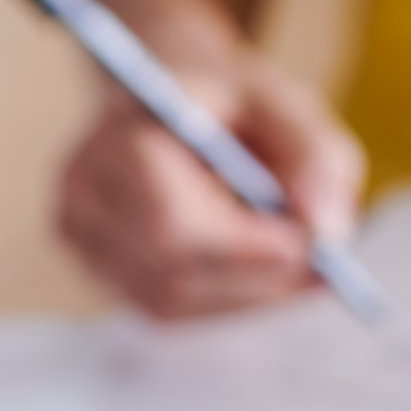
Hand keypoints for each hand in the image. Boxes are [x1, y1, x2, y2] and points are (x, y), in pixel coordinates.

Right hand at [55, 54, 366, 318]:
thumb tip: (328, 232)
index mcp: (120, 134)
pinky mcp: (98, 270)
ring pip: (173, 301)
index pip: (172, 223)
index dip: (244, 248)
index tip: (310, 249)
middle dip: (255, 278)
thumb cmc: (230, 103)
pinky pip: (167, 310)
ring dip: (246, 293)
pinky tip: (259, 272)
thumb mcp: (285, 105)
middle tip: (323, 271)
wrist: (170, 100)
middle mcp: (84, 190)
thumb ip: (315, 157)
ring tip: (300, 265)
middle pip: (172, 273)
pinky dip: (225, 298)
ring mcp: (82, 238)